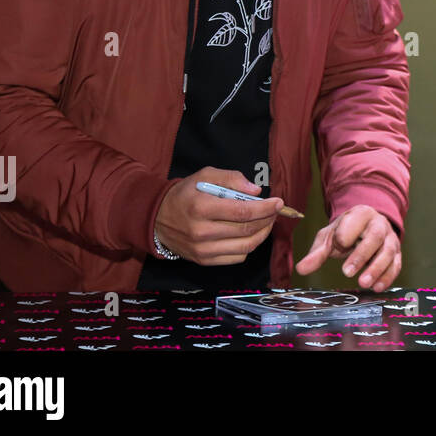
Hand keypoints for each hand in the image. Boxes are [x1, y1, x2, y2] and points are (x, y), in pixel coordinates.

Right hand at [153, 167, 282, 265]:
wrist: (157, 218)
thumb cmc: (185, 194)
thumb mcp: (205, 175)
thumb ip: (231, 178)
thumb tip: (256, 191)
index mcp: (202, 207)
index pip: (242, 211)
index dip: (265, 208)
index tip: (278, 202)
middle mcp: (201, 232)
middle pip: (247, 230)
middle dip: (268, 220)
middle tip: (276, 211)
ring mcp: (202, 249)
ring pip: (245, 246)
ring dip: (262, 234)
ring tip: (267, 222)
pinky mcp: (203, 260)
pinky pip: (236, 257)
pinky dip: (249, 246)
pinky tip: (250, 234)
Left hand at [295, 205, 401, 291]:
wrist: (367, 228)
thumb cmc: (346, 232)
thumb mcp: (329, 238)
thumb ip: (316, 253)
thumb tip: (301, 269)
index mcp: (361, 214)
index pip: (356, 220)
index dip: (347, 233)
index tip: (337, 245)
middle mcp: (379, 224)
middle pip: (375, 237)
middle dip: (361, 255)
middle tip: (347, 272)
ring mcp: (390, 239)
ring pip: (388, 252)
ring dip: (376, 268)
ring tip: (363, 283)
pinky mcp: (396, 254)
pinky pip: (396, 265)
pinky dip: (388, 277)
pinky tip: (377, 288)